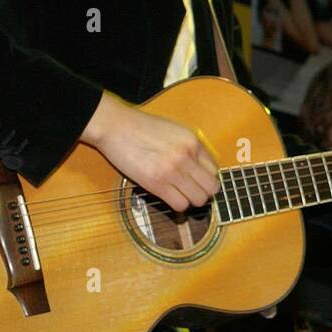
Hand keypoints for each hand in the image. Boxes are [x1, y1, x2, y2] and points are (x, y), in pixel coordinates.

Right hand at [80, 91, 219, 212]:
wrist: (116, 127)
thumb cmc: (141, 128)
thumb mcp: (174, 130)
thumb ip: (190, 147)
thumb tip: (201, 168)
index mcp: (193, 142)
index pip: (215, 170)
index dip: (206, 178)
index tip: (197, 180)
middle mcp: (187, 156)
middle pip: (211, 187)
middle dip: (203, 192)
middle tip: (191, 191)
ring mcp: (173, 171)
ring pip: (199, 199)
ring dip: (191, 200)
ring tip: (180, 195)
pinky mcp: (156, 183)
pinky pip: (180, 204)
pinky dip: (177, 205)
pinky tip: (169, 197)